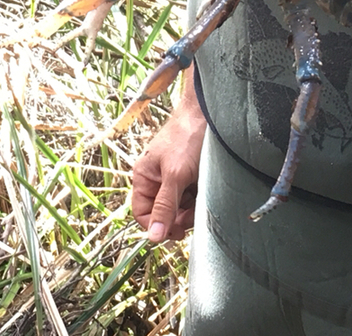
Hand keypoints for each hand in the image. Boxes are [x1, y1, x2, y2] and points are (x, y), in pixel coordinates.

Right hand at [131, 96, 206, 241]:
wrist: (209, 115)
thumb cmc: (187, 138)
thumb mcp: (175, 175)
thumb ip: (164, 206)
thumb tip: (153, 237)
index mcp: (144, 177)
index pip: (142, 213)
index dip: (155, 225)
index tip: (173, 233)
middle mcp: (157, 179)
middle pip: (163, 213)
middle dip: (177, 217)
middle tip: (192, 216)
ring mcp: (175, 178)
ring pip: (180, 208)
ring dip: (191, 208)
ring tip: (201, 197)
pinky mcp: (191, 177)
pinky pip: (192, 198)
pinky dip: (199, 198)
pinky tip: (205, 189)